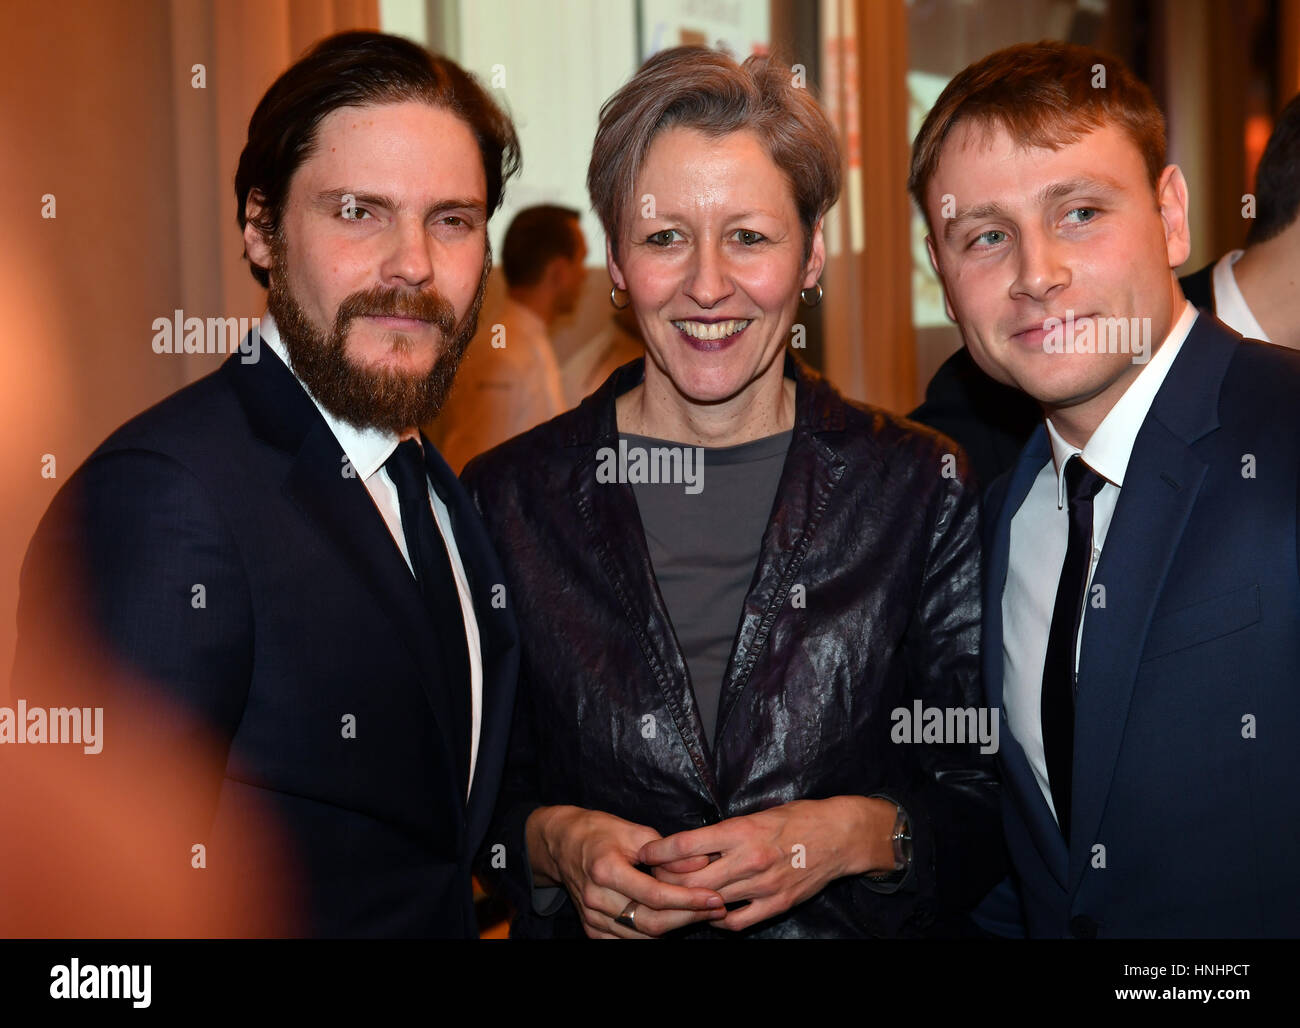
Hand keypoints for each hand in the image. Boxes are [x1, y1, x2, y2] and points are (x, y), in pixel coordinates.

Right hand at [526, 806, 725, 938]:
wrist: (562, 843)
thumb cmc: (600, 831)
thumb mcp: (635, 831)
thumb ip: (667, 852)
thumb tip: (701, 865)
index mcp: (606, 870)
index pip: (655, 895)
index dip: (688, 900)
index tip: (715, 897)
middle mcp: (596, 898)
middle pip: (650, 922)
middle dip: (688, 917)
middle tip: (716, 908)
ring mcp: (592, 917)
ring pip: (641, 937)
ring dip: (674, 928)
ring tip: (699, 912)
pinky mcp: (591, 928)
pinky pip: (627, 941)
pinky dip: (651, 935)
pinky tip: (671, 920)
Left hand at [638, 796, 896, 930]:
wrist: (838, 836)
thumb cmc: (795, 818)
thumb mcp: (756, 814)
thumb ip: (724, 832)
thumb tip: (689, 846)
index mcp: (741, 830)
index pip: (687, 844)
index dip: (659, 851)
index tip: (643, 854)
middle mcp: (749, 859)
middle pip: (691, 879)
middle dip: (666, 881)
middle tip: (653, 878)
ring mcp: (763, 885)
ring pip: (710, 902)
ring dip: (688, 900)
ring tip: (675, 896)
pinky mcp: (776, 904)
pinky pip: (736, 921)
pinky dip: (716, 919)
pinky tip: (709, 911)